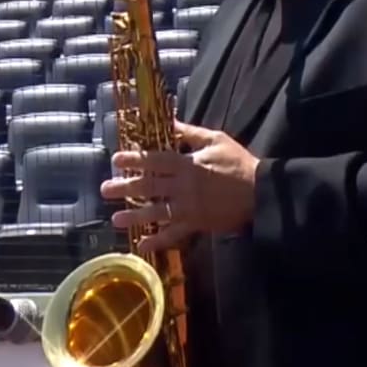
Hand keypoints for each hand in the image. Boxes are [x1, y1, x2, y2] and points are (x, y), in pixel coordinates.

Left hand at [101, 121, 259, 253]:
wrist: (260, 192)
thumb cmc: (238, 162)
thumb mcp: (215, 139)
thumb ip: (189, 133)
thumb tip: (169, 121)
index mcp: (188, 164)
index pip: (155, 160)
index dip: (134, 160)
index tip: (116, 160)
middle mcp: (184, 187)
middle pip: (150, 187)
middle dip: (125, 188)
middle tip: (105, 189)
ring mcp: (189, 208)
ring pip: (157, 213)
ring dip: (135, 217)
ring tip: (116, 220)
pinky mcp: (197, 224)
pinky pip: (174, 235)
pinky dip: (158, 241)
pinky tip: (142, 245)